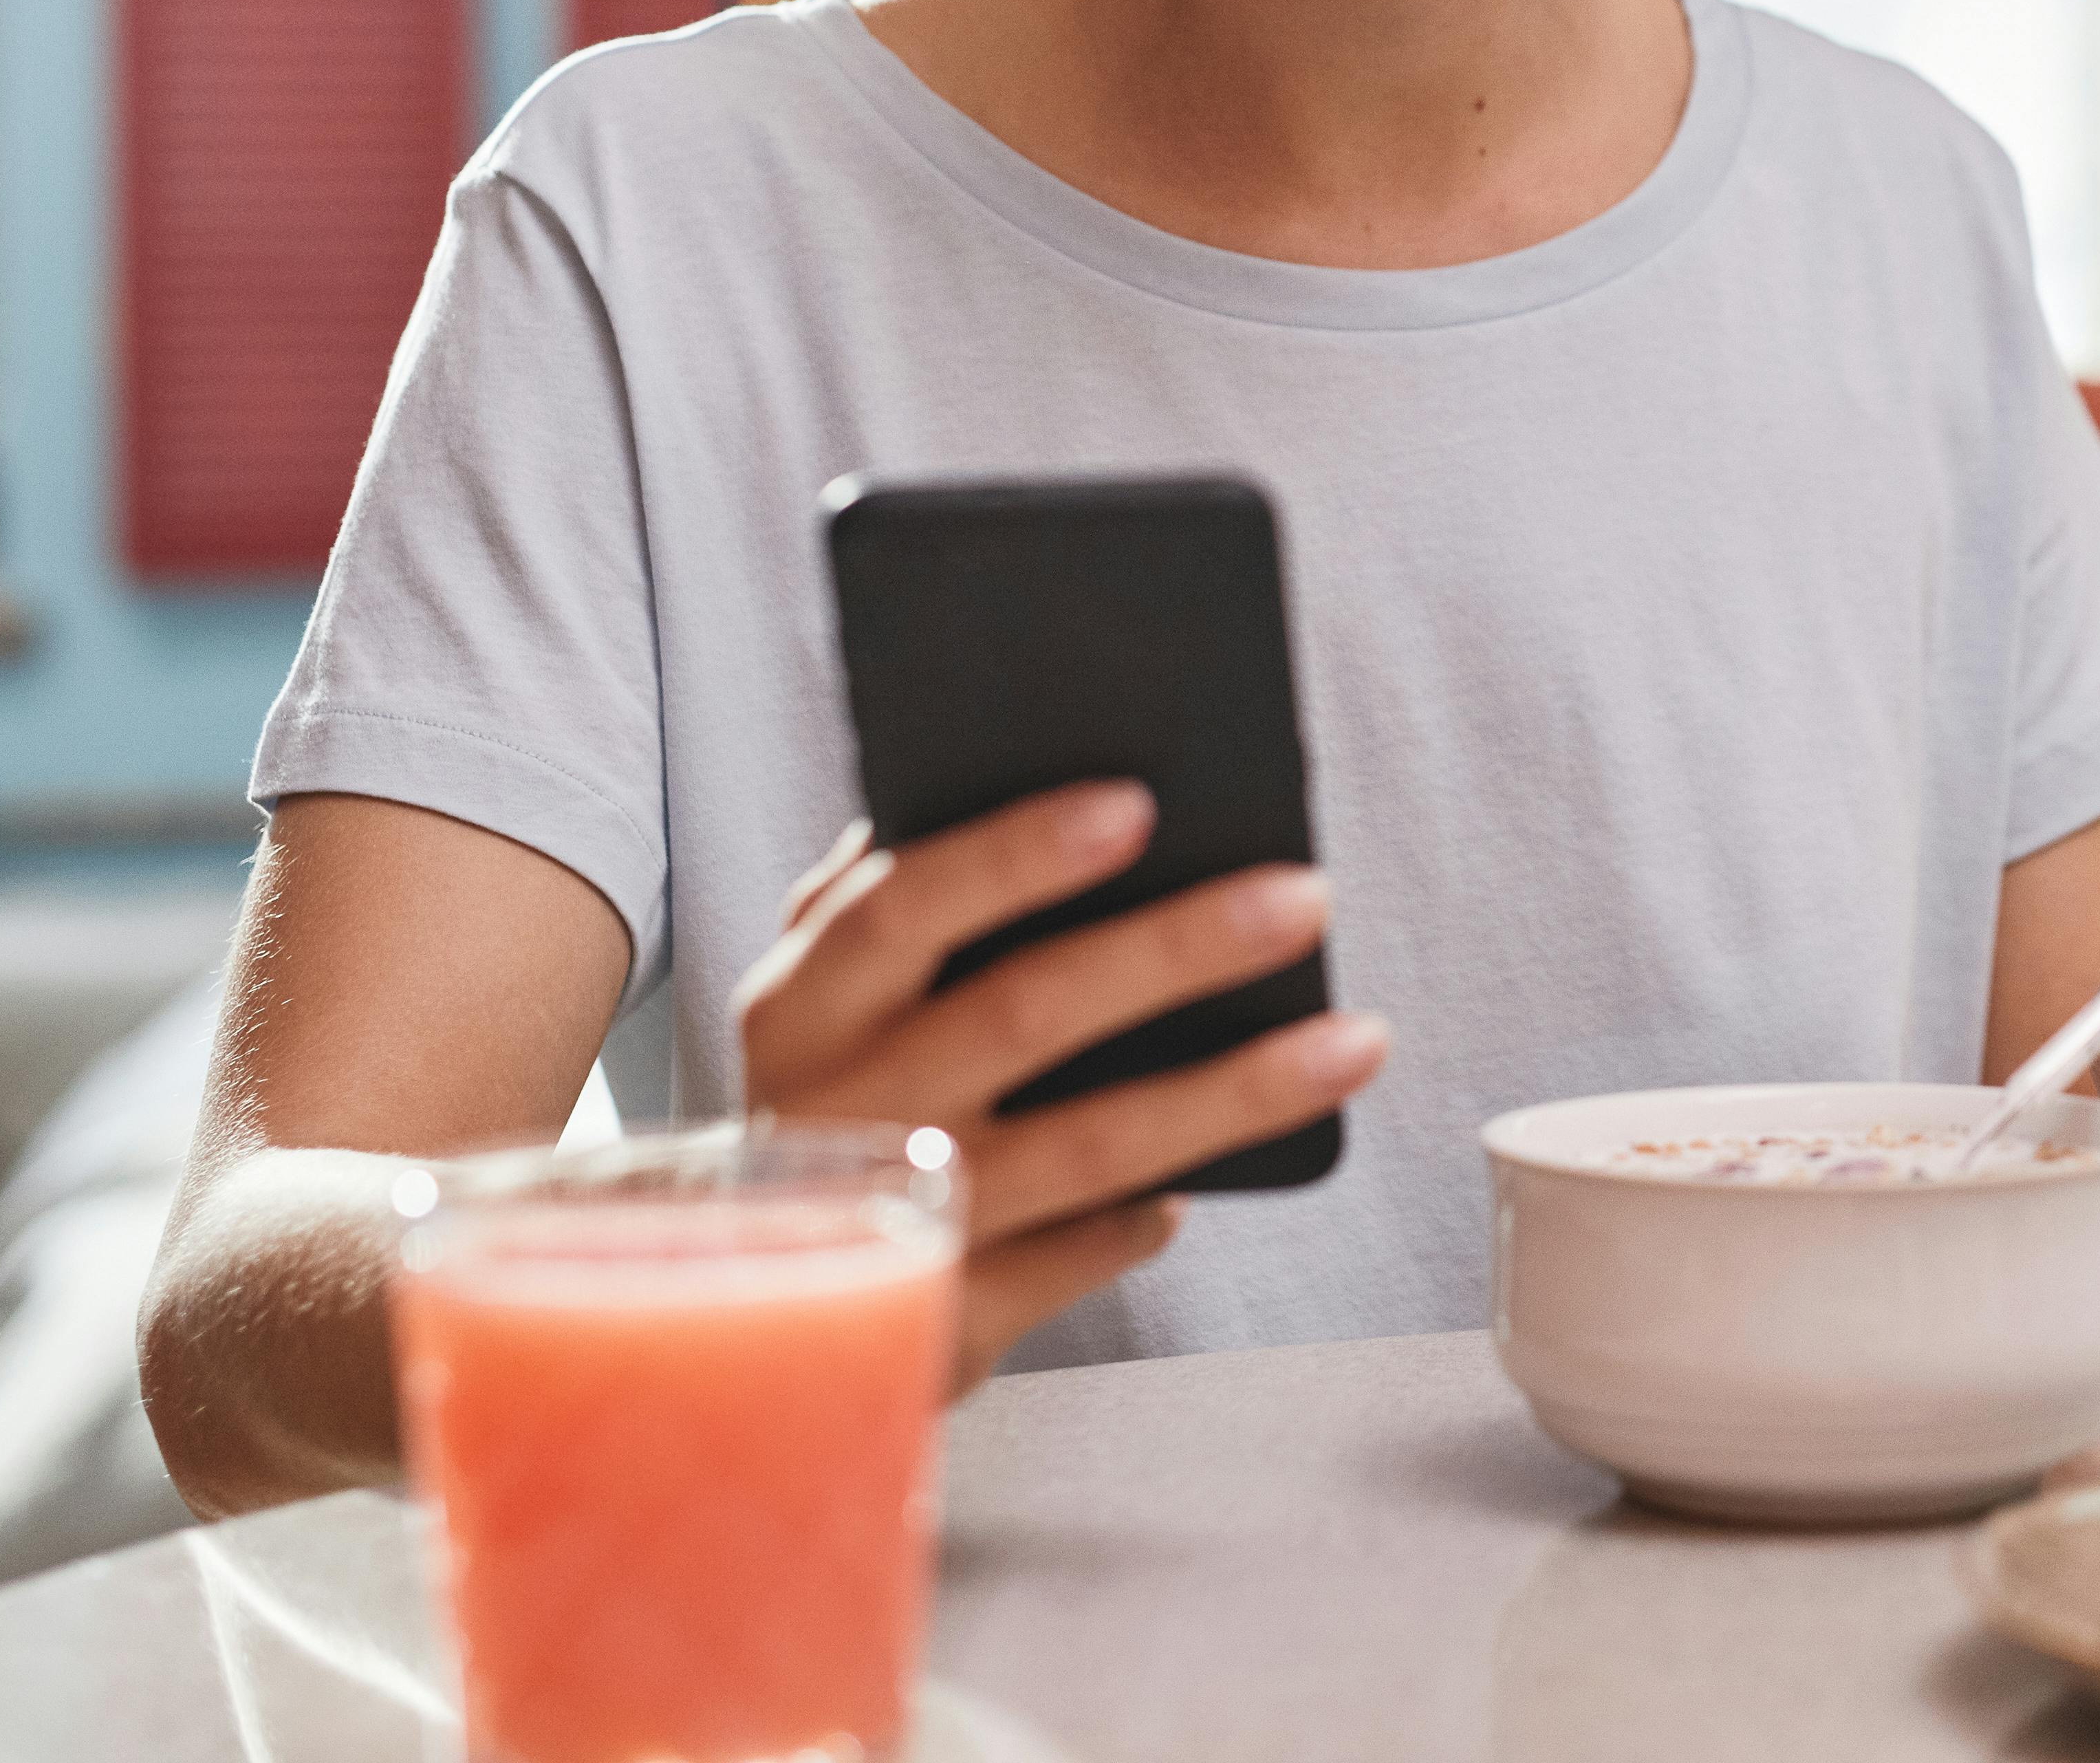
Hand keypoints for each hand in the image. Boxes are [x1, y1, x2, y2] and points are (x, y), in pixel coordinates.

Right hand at [735, 785, 1387, 1386]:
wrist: (744, 1301)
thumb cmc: (830, 1092)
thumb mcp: (823, 994)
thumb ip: (886, 893)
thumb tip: (1005, 776)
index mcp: (800, 1006)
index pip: (902, 907)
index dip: (1017, 856)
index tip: (1138, 805)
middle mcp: (840, 1109)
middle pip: (1026, 1013)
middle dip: (1177, 950)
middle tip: (1304, 896)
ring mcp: (900, 1221)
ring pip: (1093, 1146)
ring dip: (1234, 1091)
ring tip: (1355, 1040)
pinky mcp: (948, 1322)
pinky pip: (1085, 1255)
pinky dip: (1149, 1217)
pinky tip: (1203, 1184)